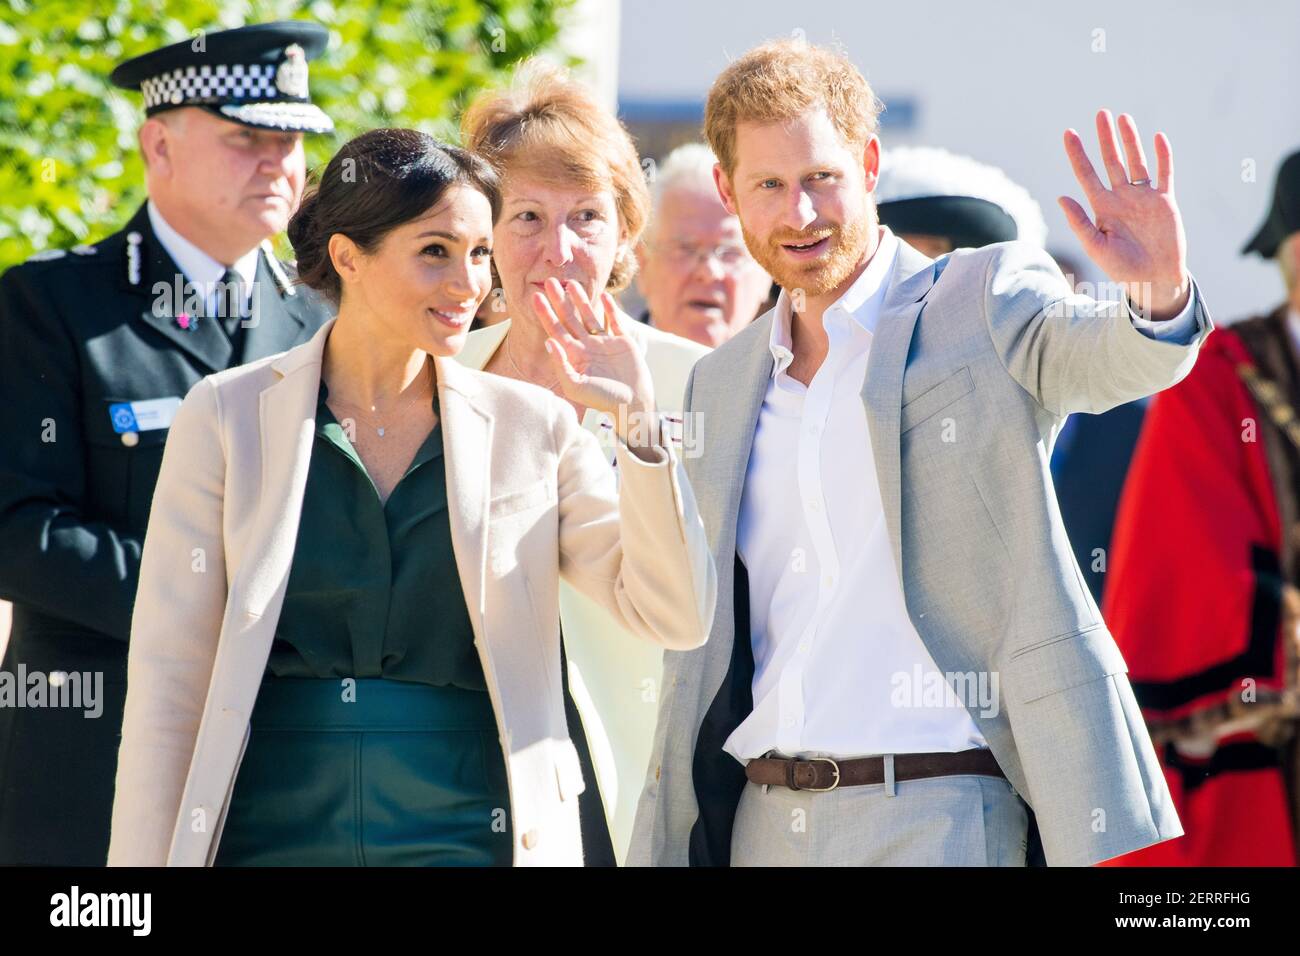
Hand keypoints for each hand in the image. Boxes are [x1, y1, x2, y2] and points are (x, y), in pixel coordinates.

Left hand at [529, 278, 659, 446]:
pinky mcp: (623, 341)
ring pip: (590, 316)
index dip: (546, 314)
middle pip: (570, 319)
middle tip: (550, 281)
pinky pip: (614, 321)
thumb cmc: (602, 399)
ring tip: (572, 283)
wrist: (632, 404)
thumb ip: (561, 365)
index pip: (556, 330)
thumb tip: (548, 342)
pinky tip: (604, 295)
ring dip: (581, 300)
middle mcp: (587, 347)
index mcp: (574, 357)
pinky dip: (610, 309)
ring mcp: (605, 343)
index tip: (535, 297)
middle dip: (560, 301)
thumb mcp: (576, 386)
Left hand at [1060, 110, 1189, 318]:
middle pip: (1111, 161)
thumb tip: (1061, 197)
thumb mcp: (1095, 247)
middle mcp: (1121, 198)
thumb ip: (1079, 222)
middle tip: (1100, 114)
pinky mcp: (1165, 200)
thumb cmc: (1121, 268)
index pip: (1086, 174)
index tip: (1068, 133)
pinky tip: (1158, 137)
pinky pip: (1164, 173)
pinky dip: (1162, 156)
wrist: (1153, 279)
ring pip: (1136, 161)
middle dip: (1105, 138)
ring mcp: (1143, 197)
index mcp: (1102, 208)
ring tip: (1123, 118)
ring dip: (1130, 140)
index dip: (1077, 154)